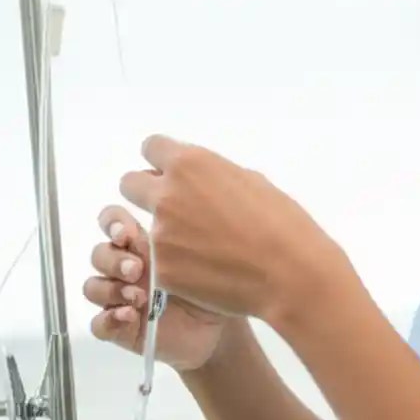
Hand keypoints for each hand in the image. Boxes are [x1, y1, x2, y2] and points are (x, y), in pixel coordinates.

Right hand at [84, 205, 229, 371]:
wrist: (219, 329)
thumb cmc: (213, 284)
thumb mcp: (205, 257)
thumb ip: (188, 236)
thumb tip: (175, 216)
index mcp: (145, 245)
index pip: (115, 223)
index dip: (112, 223)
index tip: (125, 233)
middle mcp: (128, 268)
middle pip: (100, 254)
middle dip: (114, 260)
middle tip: (137, 270)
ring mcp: (121, 298)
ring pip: (93, 287)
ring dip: (111, 289)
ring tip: (139, 297)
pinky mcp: (120, 328)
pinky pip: (98, 324)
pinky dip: (108, 319)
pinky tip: (130, 316)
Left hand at [119, 135, 344, 322]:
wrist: (289, 272)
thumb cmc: (282, 222)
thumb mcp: (251, 181)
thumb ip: (214, 176)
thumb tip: (200, 182)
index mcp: (191, 165)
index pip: (151, 147)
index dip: (161, 161)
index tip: (173, 174)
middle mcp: (167, 194)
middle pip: (130, 183)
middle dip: (147, 193)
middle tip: (175, 210)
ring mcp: (160, 234)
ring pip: (144, 227)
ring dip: (165, 232)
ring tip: (201, 248)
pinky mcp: (161, 269)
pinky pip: (159, 261)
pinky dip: (176, 264)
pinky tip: (206, 271)